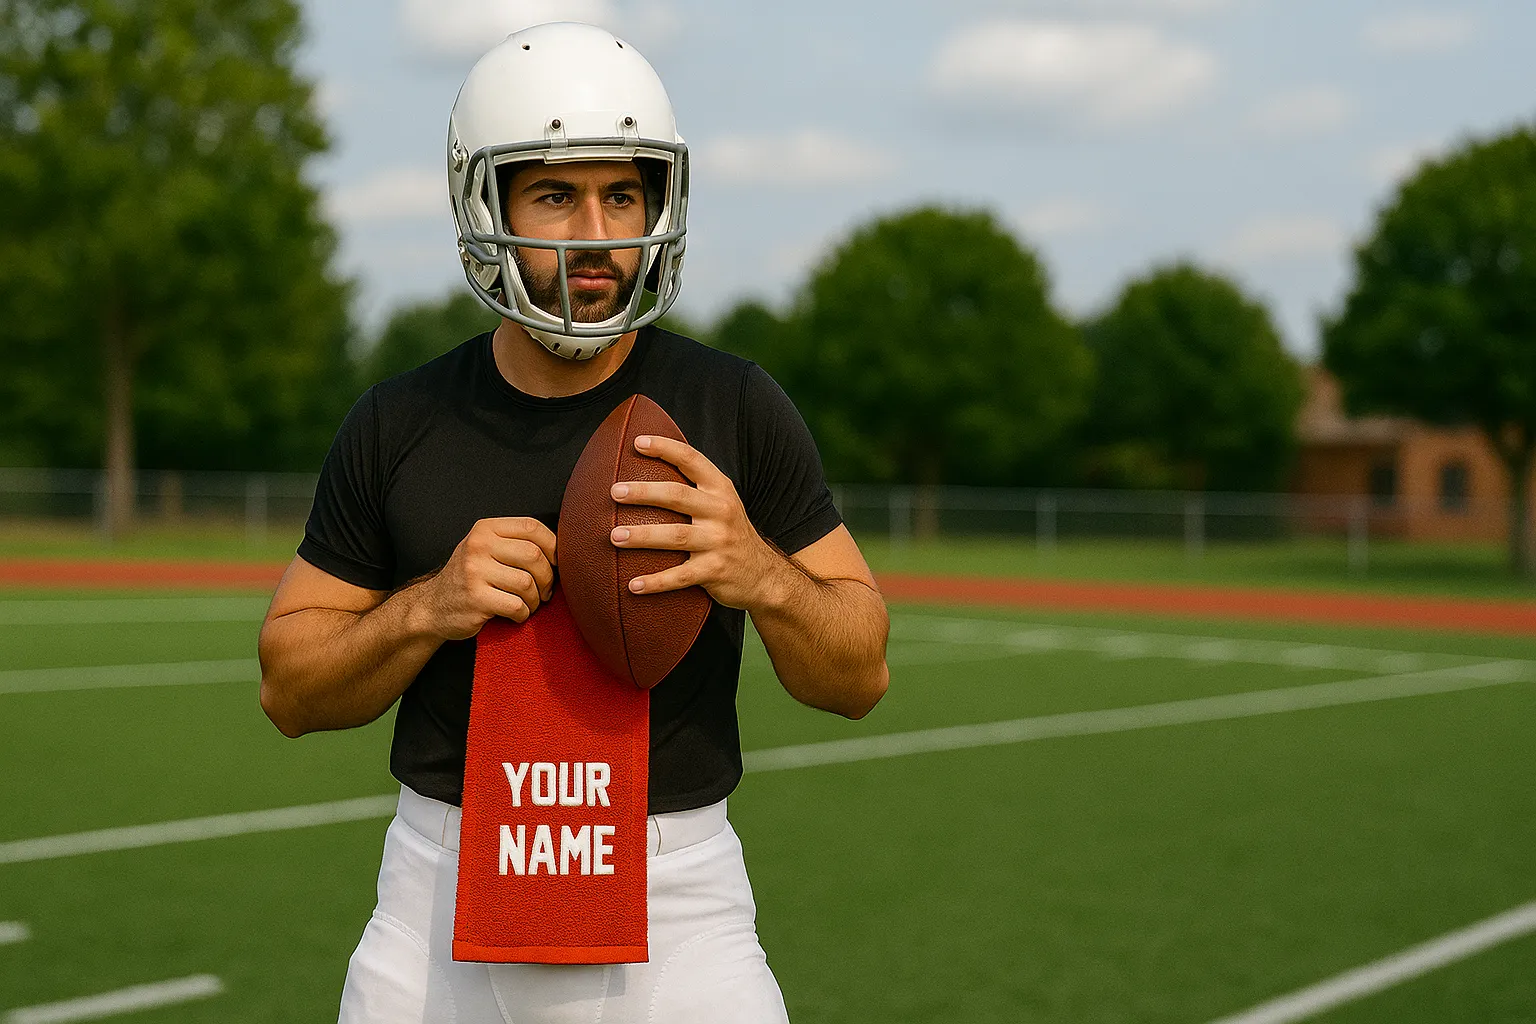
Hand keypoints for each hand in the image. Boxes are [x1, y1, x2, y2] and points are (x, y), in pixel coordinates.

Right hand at [414, 517, 555, 639]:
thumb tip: (562, 548)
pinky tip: (516, 615)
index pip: (531, 527)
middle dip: (547, 578)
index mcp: (485, 529)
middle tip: (545, 591)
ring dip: (536, 600)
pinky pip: (517, 606)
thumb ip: (514, 541)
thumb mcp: (485, 548)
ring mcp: (474, 572)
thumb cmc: (471, 578)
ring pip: (527, 583)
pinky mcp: (475, 599)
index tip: (556, 563)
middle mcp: (478, 546)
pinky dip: (523, 614)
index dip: (553, 546)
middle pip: (533, 556)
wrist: (432, 607)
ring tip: (529, 604)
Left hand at [609, 435, 786, 611]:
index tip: (637, 443)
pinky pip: (681, 577)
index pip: (692, 459)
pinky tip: (633, 585)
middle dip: (644, 493)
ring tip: (614, 536)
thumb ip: (694, 488)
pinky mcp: (716, 571)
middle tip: (614, 492)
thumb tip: (647, 469)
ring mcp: (719, 542)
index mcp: (720, 489)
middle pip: (677, 496)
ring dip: (642, 536)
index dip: (665, 448)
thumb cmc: (730, 534)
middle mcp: (721, 511)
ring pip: (676, 536)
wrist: (764, 575)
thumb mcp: (721, 504)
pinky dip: (656, 582)